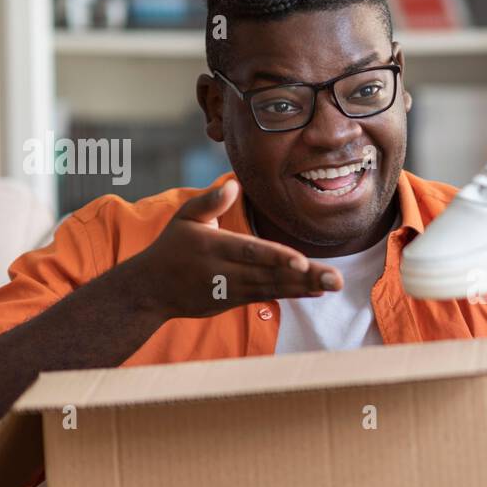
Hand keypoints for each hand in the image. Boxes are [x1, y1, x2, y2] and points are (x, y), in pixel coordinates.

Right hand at [126, 180, 342, 319]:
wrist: (149, 290)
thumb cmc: (171, 248)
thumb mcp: (183, 218)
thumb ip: (209, 202)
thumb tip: (235, 185)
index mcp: (214, 247)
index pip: (251, 252)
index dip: (277, 258)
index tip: (302, 262)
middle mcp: (225, 271)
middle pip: (270, 274)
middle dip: (305, 277)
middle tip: (336, 279)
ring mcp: (230, 289)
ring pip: (272, 288)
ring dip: (304, 287)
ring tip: (334, 284)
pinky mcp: (234, 301)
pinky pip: (267, 296)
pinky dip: (292, 294)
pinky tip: (316, 291)